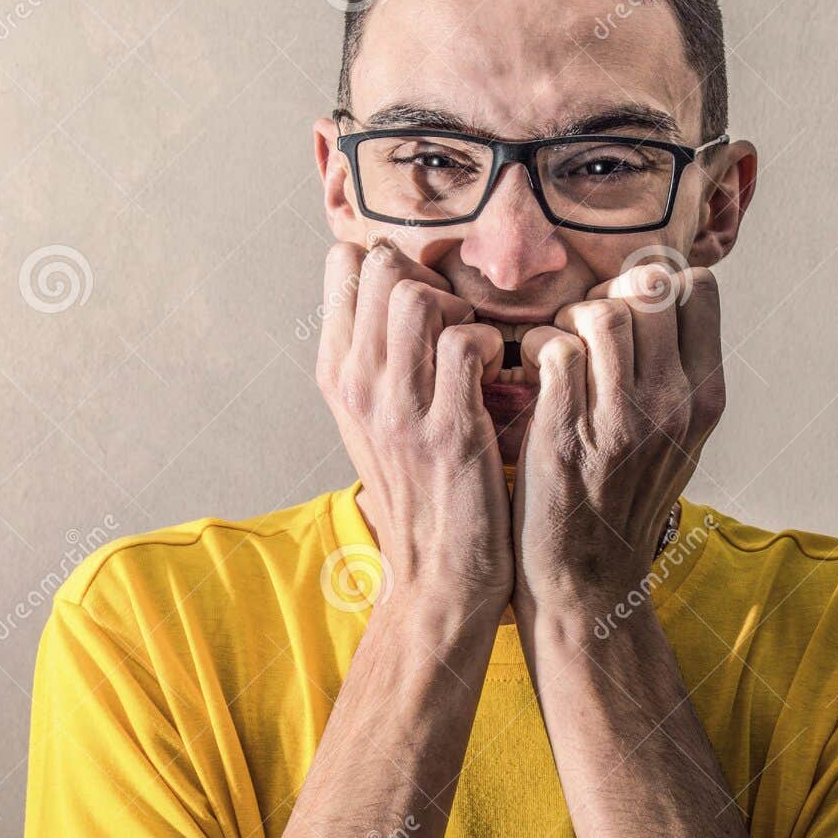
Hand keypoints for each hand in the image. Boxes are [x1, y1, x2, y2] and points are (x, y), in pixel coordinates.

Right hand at [316, 240, 513, 619]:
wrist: (437, 575)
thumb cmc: (421, 489)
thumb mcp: (377, 420)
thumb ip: (381, 356)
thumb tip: (402, 286)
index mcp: (337, 373)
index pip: (344, 264)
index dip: (395, 262)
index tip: (427, 301)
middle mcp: (357, 384)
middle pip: (382, 267)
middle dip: (432, 276)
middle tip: (457, 323)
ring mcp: (398, 408)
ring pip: (417, 298)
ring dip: (461, 310)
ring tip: (477, 349)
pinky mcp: (448, 431)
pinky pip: (467, 344)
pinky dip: (494, 346)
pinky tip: (501, 377)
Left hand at [512, 263, 725, 620]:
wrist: (587, 579)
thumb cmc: (624, 502)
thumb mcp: (680, 440)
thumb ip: (679, 373)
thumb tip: (666, 296)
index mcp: (706, 396)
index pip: (700, 287)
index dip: (656, 279)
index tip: (627, 305)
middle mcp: (673, 402)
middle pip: (650, 286)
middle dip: (608, 289)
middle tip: (583, 324)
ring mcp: (622, 418)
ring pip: (603, 311)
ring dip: (568, 316)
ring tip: (558, 347)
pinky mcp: (568, 430)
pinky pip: (556, 348)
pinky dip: (537, 347)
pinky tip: (533, 373)